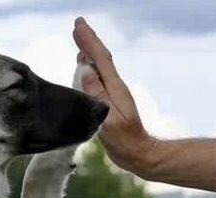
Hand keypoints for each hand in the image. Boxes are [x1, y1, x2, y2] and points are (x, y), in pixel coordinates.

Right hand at [72, 17, 158, 176]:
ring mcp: (112, 94)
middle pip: (100, 58)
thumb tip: (86, 71)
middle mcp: (114, 87)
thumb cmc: (124, 140)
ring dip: (88, 53)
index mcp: (114, 88)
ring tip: (79, 42)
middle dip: (88, 41)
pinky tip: (84, 69)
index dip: (89, 41)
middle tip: (77, 25)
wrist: (138, 154)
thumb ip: (98, 96)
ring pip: (98, 67)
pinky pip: (97, 79)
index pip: (100, 59)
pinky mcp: (109, 103)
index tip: (78, 25)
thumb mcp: (110, 119)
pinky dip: (89, 69)